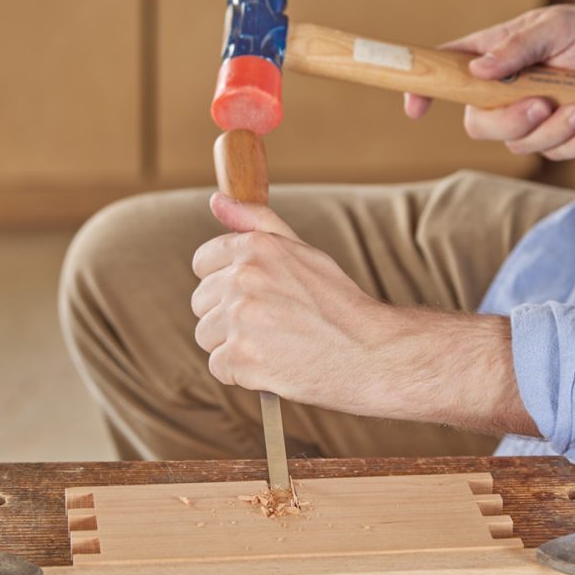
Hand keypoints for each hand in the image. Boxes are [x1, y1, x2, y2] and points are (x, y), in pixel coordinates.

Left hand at [190, 193, 535, 435]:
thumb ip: (257, 223)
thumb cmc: (339, 305)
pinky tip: (274, 366)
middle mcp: (243, 278)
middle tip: (274, 325)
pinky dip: (242, 374)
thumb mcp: (303, 253)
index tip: (257, 297)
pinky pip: (219, 366)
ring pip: (207, 336)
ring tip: (276, 346)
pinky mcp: (241, 357)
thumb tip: (217, 200)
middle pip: (202, 302)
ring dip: (234, 346)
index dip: (227, 284)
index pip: (203, 263)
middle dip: (229, 317)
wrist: (372, 354)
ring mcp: (240, 318)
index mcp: (256, 247)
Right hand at [405, 0, 574, 159]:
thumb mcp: (560, 27)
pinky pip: (554, 156)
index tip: (415, 110)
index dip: (425, 90)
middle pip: (479, 125)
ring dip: (555, 132)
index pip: (447, 72)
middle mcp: (505, 90)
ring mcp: (530, 117)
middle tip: (544, 104)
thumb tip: (477, 70)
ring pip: (519, 145)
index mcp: (495, 56)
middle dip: (511, 122)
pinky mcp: (558, 137)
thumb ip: (517, 48)